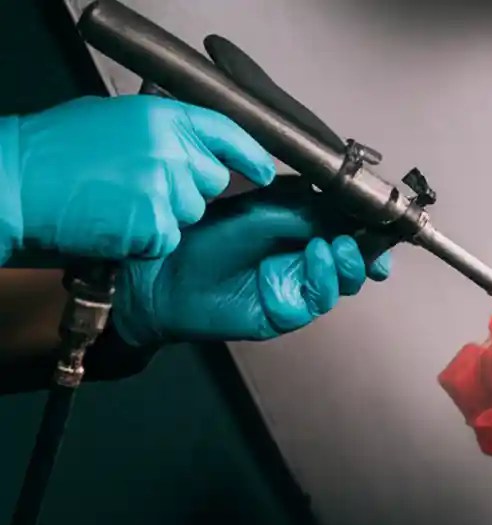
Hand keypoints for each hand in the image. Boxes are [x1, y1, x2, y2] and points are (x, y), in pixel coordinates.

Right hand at [0, 95, 275, 264]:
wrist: (14, 184)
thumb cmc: (51, 153)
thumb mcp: (111, 120)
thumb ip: (158, 131)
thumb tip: (189, 144)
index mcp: (162, 117)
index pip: (226, 132)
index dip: (250, 153)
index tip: (265, 170)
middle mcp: (170, 148)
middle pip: (211, 181)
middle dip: (187, 190)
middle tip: (138, 187)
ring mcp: (164, 186)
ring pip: (190, 213)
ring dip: (163, 216)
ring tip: (117, 202)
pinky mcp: (155, 223)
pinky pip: (168, 238)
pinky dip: (145, 240)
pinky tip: (115, 223)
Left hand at [111, 176, 391, 346]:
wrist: (164, 272)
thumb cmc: (206, 237)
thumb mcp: (265, 210)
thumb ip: (311, 211)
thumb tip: (354, 207)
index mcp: (304, 231)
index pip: (351, 230)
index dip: (372, 229)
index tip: (387, 222)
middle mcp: (305, 260)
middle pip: (356, 260)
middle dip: (368, 250)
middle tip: (367, 237)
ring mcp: (298, 288)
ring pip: (343, 283)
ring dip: (348, 264)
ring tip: (337, 245)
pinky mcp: (287, 312)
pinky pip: (317, 300)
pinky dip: (322, 278)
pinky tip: (314, 259)